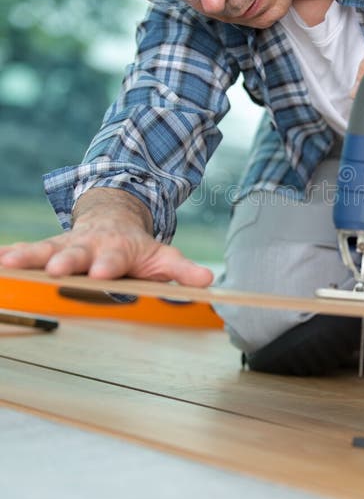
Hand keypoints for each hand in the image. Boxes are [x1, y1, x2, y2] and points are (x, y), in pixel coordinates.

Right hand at [0, 189, 213, 286]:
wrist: (116, 217)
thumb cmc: (139, 246)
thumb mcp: (164, 257)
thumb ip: (182, 270)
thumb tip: (209, 281)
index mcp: (118, 249)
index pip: (114, 260)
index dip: (108, 266)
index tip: (102, 274)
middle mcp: (90, 245)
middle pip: (77, 253)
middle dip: (67, 261)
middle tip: (57, 270)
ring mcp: (68, 245)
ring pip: (46, 249)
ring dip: (27, 256)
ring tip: (8, 264)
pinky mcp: (50, 248)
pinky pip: (28, 250)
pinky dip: (10, 254)